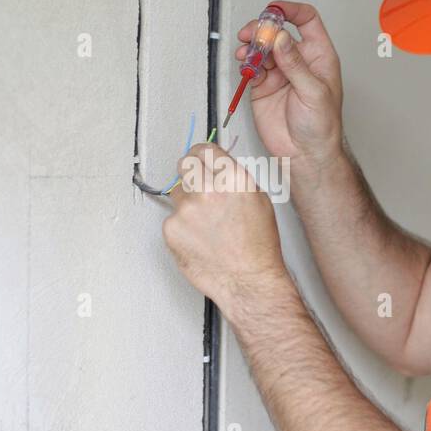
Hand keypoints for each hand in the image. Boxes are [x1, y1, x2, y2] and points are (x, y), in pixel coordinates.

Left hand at [162, 141, 288, 312]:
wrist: (248, 281)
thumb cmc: (257, 247)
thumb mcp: (258, 200)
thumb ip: (234, 178)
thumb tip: (217, 167)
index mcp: (232, 178)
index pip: (203, 150)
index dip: (200, 156)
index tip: (198, 160)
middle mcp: (208, 189)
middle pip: (184, 165)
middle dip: (190, 175)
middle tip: (198, 190)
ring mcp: (186, 209)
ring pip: (176, 193)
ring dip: (187, 204)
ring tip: (206, 225)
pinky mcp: (171, 229)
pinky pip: (171, 219)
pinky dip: (181, 228)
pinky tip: (199, 239)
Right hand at [235, 0, 343, 168]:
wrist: (305, 154)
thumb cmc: (321, 127)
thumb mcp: (313, 92)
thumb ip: (295, 64)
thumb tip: (281, 38)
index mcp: (318, 56)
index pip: (307, 20)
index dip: (291, 11)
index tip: (274, 10)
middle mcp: (298, 60)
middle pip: (278, 31)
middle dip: (263, 28)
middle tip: (252, 34)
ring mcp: (280, 72)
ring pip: (262, 47)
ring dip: (251, 45)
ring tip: (245, 52)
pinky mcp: (263, 85)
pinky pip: (252, 66)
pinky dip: (246, 63)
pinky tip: (245, 67)